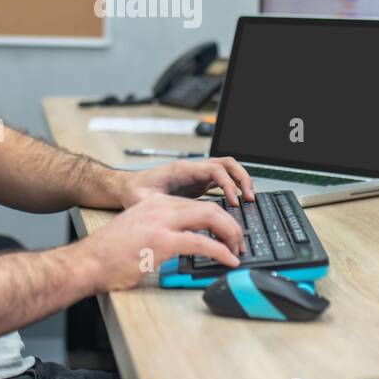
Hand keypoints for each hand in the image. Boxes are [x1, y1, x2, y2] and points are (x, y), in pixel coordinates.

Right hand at [81, 191, 243, 290]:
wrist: (87, 262)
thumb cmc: (107, 255)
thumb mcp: (137, 233)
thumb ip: (160, 232)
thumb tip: (184, 244)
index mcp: (155, 205)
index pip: (197, 204)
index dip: (218, 218)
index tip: (227, 233)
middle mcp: (160, 208)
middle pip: (209, 207)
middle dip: (230, 224)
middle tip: (238, 242)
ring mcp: (162, 223)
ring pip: (211, 218)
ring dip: (230, 235)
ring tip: (237, 250)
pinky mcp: (162, 242)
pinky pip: (203, 242)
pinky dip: (221, 251)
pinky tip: (228, 260)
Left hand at [120, 156, 254, 207]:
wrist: (129, 186)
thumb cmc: (135, 190)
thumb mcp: (142, 199)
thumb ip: (156, 205)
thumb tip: (168, 215)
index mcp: (182, 170)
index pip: (214, 170)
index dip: (228, 184)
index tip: (233, 201)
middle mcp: (193, 169)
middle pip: (227, 164)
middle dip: (241, 179)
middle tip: (249, 198)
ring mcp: (197, 175)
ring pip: (227, 169)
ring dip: (241, 181)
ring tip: (249, 199)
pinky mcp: (199, 183)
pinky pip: (222, 180)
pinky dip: (233, 188)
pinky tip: (236, 203)